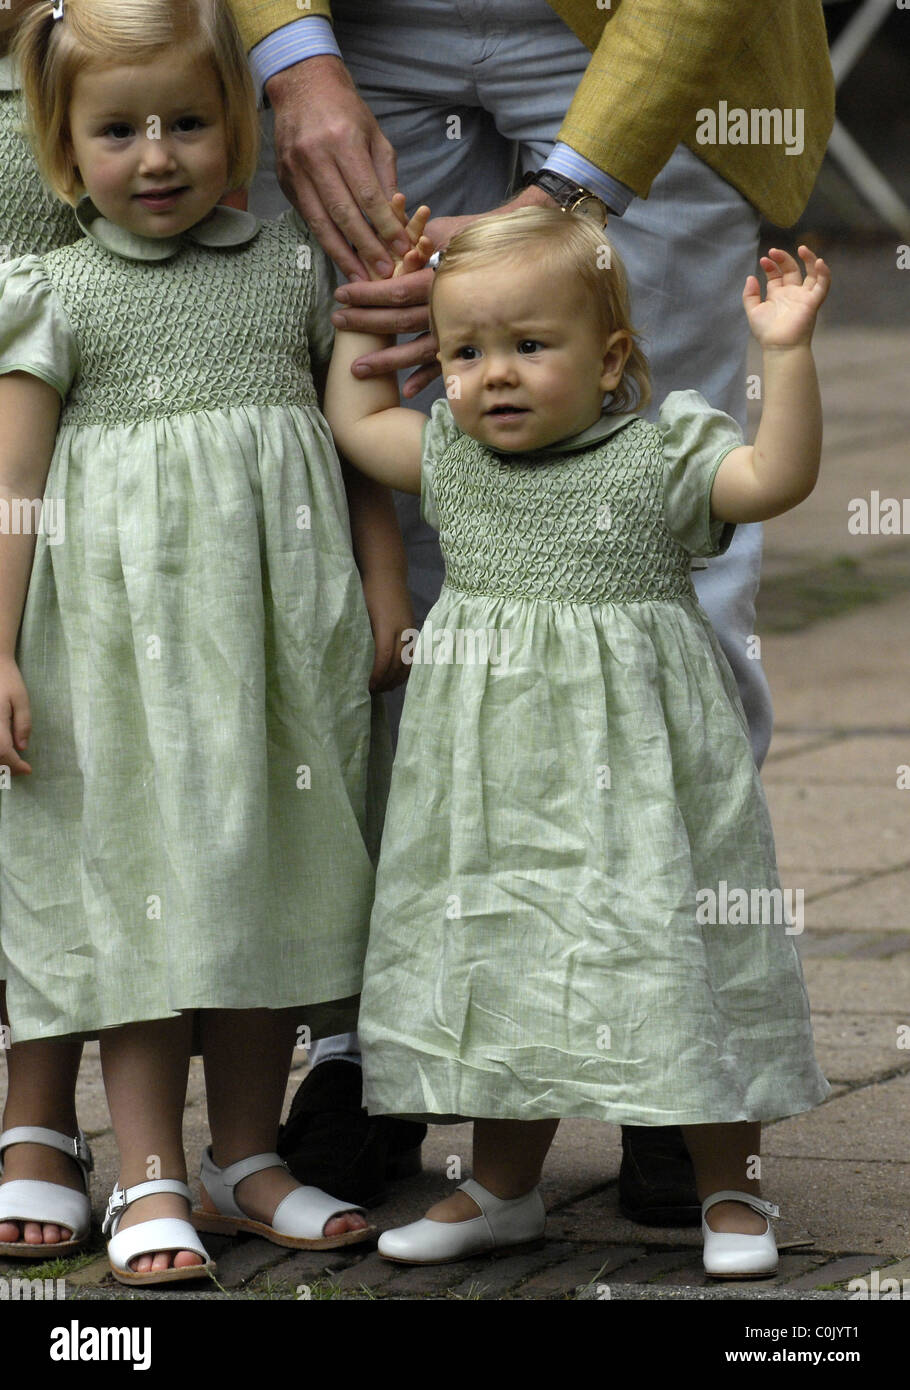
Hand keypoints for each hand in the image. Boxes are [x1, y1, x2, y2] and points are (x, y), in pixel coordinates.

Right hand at [0, 655, 31, 775]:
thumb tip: (22, 748)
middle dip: (6, 766)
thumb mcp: (21, 700)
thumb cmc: (7, 680)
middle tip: (21, 766)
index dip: (15, 764)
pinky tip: (2, 749)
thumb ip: (22, 724)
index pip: (3, 751)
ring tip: (11, 760)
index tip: (27, 769)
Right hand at [266, 56, 413, 281]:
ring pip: (321, 222)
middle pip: (344, 213)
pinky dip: (326, 240)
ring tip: (360, 278)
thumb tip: (397, 218)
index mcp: (343, 141)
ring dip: (342, 254)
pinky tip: (340, 257)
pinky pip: (308, 218)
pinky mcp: (285, 182)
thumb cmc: (346, 112)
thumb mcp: (375, 137)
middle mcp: (316, 157)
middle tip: (383, 273)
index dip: (385, 225)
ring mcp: (296, 170)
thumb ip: (385, 177)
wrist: (302, 87)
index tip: (402, 248)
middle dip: (366, 247)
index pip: (368, 194)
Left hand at [331, 184, 557, 395]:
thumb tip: (391, 225)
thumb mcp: (449, 231)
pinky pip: (444, 364)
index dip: (365, 293)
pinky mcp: (469, 343)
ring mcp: (457, 329)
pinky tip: (405, 389)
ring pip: (414, 349)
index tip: (341, 294)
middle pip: (397, 321)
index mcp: (438, 279)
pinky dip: (424, 377)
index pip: (394, 289)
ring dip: (385, 360)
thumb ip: (418, 234)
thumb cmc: (484, 241)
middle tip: (337, 325)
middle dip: (364, 324)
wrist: (527, 257)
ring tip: (357, 369)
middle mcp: (445, 308)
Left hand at [360, 570, 414, 692]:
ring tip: (385, 688)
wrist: (387, 573)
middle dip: (387, 680)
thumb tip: (355, 659)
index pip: (384, 657)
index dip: (378, 675)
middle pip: (398, 663)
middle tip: (374, 692)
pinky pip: (412, 655)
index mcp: (387, 626)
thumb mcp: (361, 611)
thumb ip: (362, 634)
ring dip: (398, 678)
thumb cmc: (368, 590)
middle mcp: (402, 630)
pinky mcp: (413, 629)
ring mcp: (410, 629)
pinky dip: (406, 669)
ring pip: (409, 661)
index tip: (369, 686)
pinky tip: (396, 676)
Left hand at [743, 246, 830, 350]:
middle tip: (773, 251)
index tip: (763, 259)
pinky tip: (819, 262)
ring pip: (811, 273)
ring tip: (801, 248)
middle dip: (783, 259)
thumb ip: (750, 295)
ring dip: (808, 259)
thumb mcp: (753, 311)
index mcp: (777, 295)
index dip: (771, 265)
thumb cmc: (766, 332)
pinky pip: (823, 284)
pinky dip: (824, 273)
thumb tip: (751, 277)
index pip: (777, 274)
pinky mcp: (813, 301)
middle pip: (792, 270)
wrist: (779, 345)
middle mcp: (792, 293)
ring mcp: (803, 296)